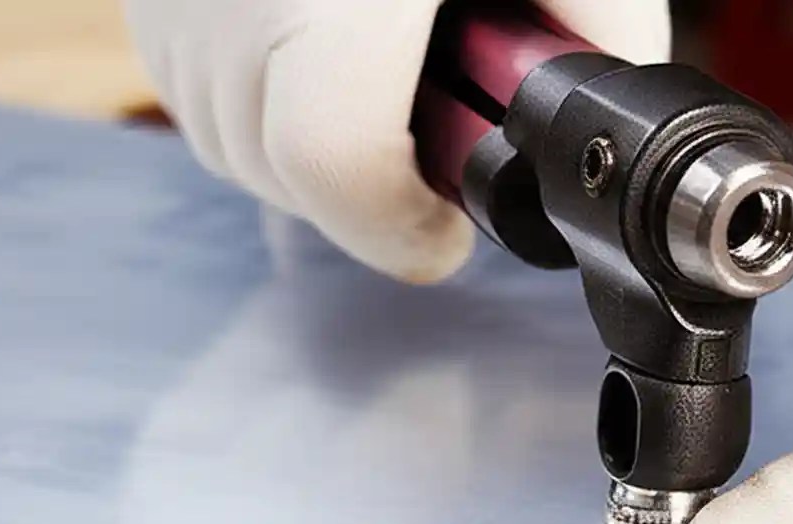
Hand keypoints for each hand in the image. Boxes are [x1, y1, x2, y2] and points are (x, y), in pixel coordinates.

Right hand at [124, 0, 669, 282]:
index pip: (332, 161)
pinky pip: (197, 88)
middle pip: (279, 169)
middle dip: (365, 193)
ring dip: (309, 148)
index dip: (399, 224)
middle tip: (426, 149)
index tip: (444, 230)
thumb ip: (595, 24)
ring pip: (230, 140)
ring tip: (374, 84)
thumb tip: (591, 118)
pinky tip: (316, 50)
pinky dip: (261, 97)